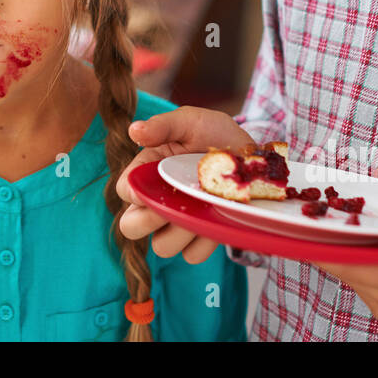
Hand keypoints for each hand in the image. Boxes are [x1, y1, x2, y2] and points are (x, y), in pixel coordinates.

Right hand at [115, 106, 253, 262]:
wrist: (252, 155)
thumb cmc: (215, 133)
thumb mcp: (190, 121)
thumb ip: (163, 126)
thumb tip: (134, 131)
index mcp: (147, 171)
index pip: (124, 190)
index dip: (134, 193)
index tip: (156, 185)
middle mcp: (158, 200)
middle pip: (131, 227)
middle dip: (148, 221)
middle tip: (173, 206)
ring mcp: (179, 221)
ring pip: (162, 247)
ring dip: (179, 233)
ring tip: (201, 209)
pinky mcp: (202, 237)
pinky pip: (193, 255)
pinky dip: (204, 243)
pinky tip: (216, 219)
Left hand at [312, 198, 377, 325]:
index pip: (351, 265)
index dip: (322, 243)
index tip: (302, 221)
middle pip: (341, 268)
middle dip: (325, 238)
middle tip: (309, 206)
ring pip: (346, 273)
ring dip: (338, 247)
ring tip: (330, 215)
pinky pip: (357, 278)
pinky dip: (351, 256)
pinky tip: (353, 233)